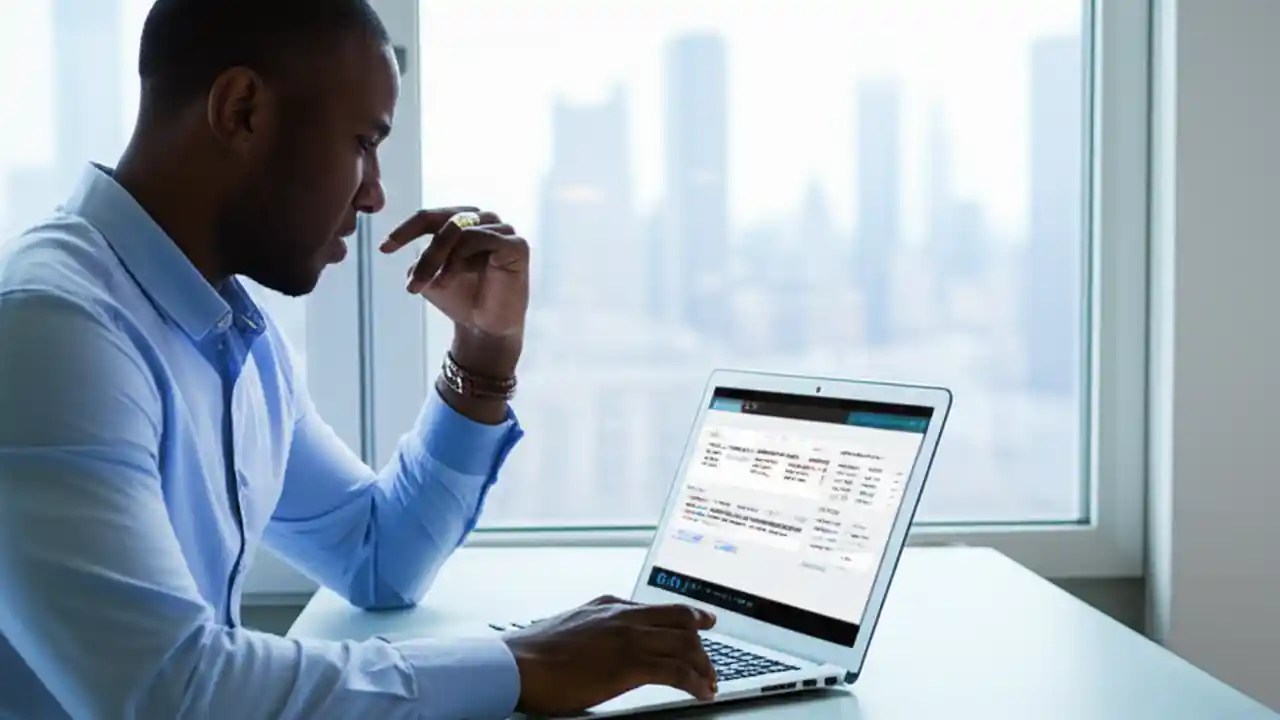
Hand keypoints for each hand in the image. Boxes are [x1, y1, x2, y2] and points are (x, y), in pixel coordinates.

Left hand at [380, 207, 529, 338]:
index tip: (383, 249)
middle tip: (411, 283)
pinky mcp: (516, 245)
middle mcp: (484, 220)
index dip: (404, 230)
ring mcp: (503, 230)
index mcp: (463, 221)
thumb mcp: (430, 276)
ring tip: (429, 285)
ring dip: (438, 257)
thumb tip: (403, 248)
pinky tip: (447, 280)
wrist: (485, 330)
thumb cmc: (461, 299)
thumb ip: (419, 257)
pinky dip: (459, 259)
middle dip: (425, 252)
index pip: (430, 216)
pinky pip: (481, 239)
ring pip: (459, 228)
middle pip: (444, 220)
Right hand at [503, 595, 717, 715]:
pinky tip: (701, 691)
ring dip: (704, 666)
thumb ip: (595, 626)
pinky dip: (696, 681)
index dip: (688, 615)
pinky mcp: (630, 665)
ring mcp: (629, 638)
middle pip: (680, 622)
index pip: (660, 607)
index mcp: (610, 606)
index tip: (702, 620)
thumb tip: (606, 638)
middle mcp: (624, 616)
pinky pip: (677, 671)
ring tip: (710, 682)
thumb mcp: (570, 626)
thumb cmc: (533, 653)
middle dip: (702, 643)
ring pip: (685, 645)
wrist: (516, 664)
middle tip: (711, 662)